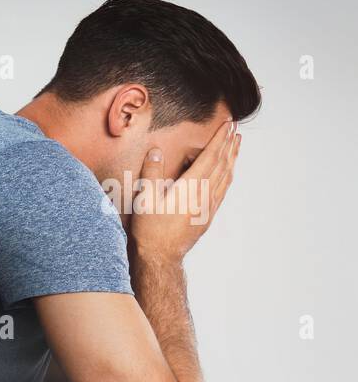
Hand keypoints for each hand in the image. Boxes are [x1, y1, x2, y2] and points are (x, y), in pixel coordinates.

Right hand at [129, 119, 240, 261]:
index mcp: (191, 187)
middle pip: (223, 164)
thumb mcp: (144, 200)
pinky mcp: (209, 214)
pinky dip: (229, 174)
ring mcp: (209, 205)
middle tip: (235, 128)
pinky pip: (224, 189)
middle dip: (229, 144)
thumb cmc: (151, 230)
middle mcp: (205, 194)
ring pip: (226, 176)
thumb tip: (156, 152)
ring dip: (232, 158)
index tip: (228, 125)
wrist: (161, 257)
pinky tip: (228, 172)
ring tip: (236, 145)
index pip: (210, 157)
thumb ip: (151, 174)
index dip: (220, 139)